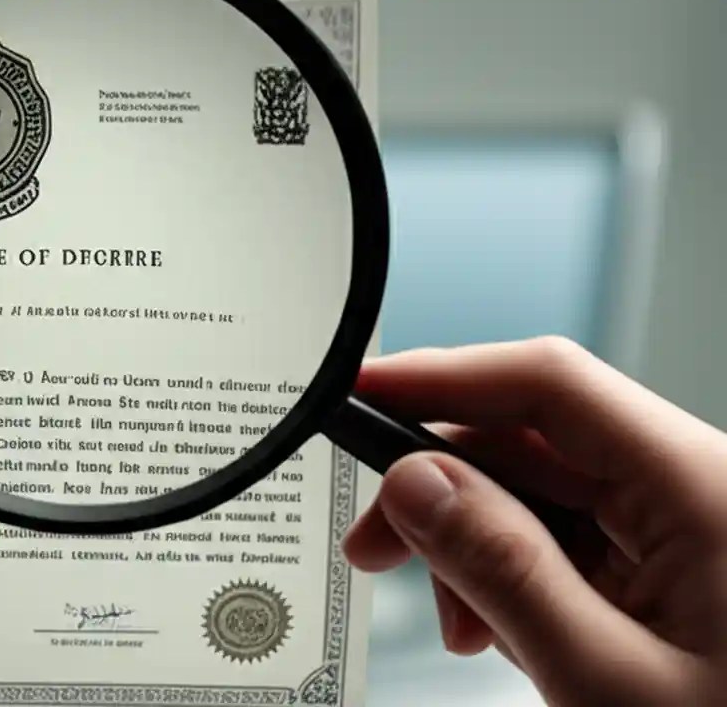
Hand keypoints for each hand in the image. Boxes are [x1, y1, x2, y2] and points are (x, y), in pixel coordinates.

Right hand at [343, 337, 726, 704]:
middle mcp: (700, 491)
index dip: (443, 377)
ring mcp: (691, 530)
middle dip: (446, 488)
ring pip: (546, 494)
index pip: (550, 386)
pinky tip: (505, 632)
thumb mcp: (605, 681)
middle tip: (375, 545)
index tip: (361, 390)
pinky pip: (573, 542)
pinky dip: (519, 578)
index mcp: (704, 490)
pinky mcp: (678, 569)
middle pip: (537, 440)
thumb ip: (503, 571)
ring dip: (480, 548)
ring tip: (464, 628)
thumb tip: (417, 483)